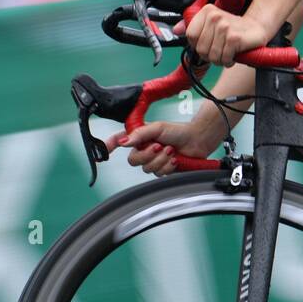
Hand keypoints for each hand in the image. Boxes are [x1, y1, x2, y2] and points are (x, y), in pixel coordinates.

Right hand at [106, 120, 222, 175]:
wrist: (197, 141)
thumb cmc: (179, 131)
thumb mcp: (158, 127)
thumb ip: (140, 134)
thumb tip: (124, 141)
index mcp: (140, 137)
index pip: (120, 140)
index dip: (110, 145)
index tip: (105, 149)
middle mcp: (144, 149)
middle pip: (133, 160)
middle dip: (147, 155)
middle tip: (159, 146)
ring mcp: (153, 160)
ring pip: (146, 169)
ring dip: (160, 160)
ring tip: (171, 150)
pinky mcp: (162, 169)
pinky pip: (158, 174)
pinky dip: (167, 166)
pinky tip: (174, 159)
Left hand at [182, 5, 267, 66]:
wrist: (257, 28)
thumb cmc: (233, 29)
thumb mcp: (212, 25)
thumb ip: (193, 26)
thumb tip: (175, 30)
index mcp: (206, 11)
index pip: (191, 35)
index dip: (198, 45)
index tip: (208, 44)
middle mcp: (215, 16)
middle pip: (201, 48)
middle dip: (210, 55)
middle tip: (220, 51)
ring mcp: (224, 26)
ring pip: (212, 55)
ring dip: (220, 59)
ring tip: (227, 53)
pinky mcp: (234, 38)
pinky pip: (224, 57)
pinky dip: (229, 61)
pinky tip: (233, 55)